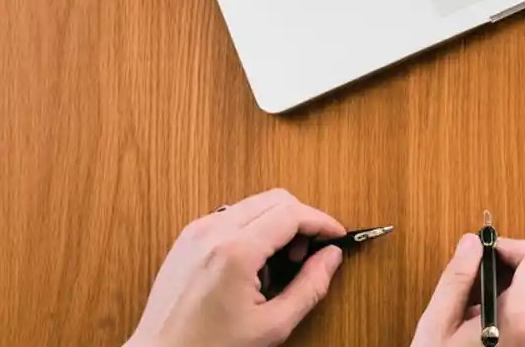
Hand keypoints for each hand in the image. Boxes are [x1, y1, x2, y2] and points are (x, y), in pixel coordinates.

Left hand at [126, 189, 346, 346]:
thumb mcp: (271, 325)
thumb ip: (310, 287)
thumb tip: (331, 257)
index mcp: (235, 251)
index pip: (292, 213)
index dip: (322, 221)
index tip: (337, 235)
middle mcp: (213, 231)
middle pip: (275, 198)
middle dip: (301, 219)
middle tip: (309, 253)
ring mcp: (196, 231)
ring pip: (254, 203)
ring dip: (277, 222)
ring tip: (281, 262)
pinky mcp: (187, 238)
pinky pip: (232, 215)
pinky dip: (254, 227)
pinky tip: (255, 262)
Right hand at [412, 235, 524, 346]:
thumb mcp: (438, 327)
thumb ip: (456, 280)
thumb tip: (470, 245)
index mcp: (524, 318)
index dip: (512, 246)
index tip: (484, 252)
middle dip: (517, 264)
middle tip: (480, 275)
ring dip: (522, 285)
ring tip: (481, 304)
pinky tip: (494, 323)